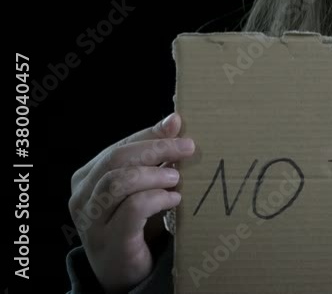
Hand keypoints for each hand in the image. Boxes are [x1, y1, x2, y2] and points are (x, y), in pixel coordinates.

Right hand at [68, 113, 195, 293]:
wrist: (123, 273)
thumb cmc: (134, 223)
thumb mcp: (142, 185)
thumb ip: (154, 154)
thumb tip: (173, 119)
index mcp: (86, 178)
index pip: (118, 147)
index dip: (149, 135)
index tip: (179, 127)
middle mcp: (82, 197)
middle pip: (116, 160)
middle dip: (156, 149)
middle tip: (188, 148)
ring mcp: (91, 221)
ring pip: (119, 182)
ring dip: (155, 175)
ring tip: (178, 178)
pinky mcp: (109, 240)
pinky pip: (132, 209)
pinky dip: (157, 198)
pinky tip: (174, 199)